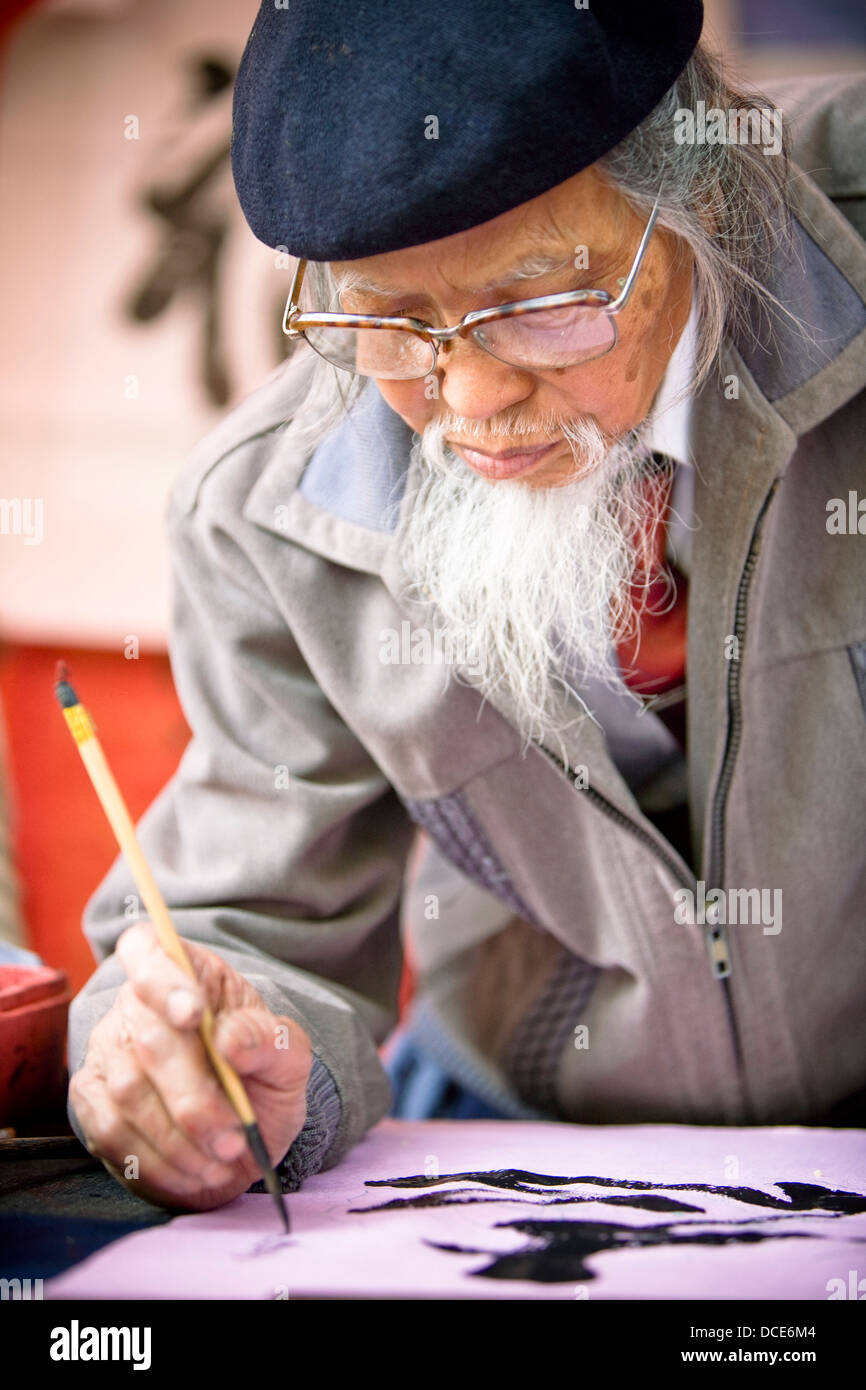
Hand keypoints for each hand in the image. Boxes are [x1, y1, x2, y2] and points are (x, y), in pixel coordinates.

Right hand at [69, 920, 312, 1212]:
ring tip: (222, 1160)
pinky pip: (111, 1132)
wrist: (242, 1126)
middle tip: (231, 1138)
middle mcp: (135, 1005)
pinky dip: (156, 1160)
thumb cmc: (261, 1075)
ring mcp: (107, 1051)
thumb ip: (270, 1042)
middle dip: (192, 1097)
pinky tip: (193, 1173)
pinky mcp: (91, 1101)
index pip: (149, 951)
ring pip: (127, 1092)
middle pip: (147, 1039)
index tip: (192, 1014)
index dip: (163, 979)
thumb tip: (231, 1041)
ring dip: (178, 1137)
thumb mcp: (288, 1057)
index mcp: (186, 971)